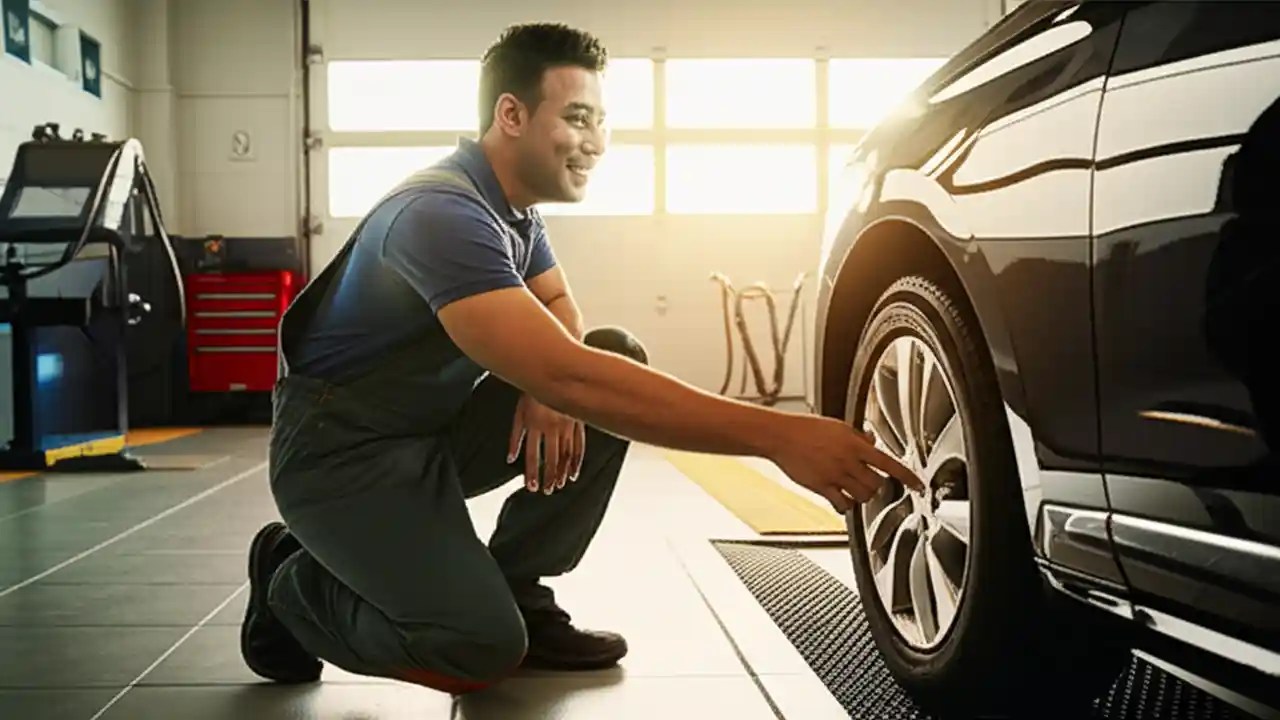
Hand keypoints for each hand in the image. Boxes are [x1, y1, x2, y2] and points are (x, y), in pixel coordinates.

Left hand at [509, 393, 585, 493]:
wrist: (552, 373)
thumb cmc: (531, 393)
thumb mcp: (518, 413)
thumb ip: (514, 437)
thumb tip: (510, 458)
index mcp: (534, 425)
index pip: (532, 455)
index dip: (532, 472)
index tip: (532, 486)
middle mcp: (550, 427)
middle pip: (550, 457)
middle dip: (548, 476)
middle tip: (547, 490)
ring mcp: (566, 425)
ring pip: (565, 454)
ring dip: (562, 471)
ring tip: (558, 485)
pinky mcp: (578, 422)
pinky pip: (579, 445)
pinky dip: (577, 461)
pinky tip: (573, 473)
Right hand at [771, 415, 922, 513]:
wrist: (782, 436)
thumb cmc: (807, 429)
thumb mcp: (838, 427)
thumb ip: (858, 437)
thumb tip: (872, 443)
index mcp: (855, 445)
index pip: (889, 463)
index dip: (907, 477)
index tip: (918, 486)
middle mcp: (848, 461)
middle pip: (877, 484)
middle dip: (876, 485)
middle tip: (869, 482)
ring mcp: (835, 475)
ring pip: (862, 496)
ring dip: (862, 495)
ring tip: (853, 489)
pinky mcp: (821, 487)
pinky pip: (842, 505)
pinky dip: (845, 505)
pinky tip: (841, 499)